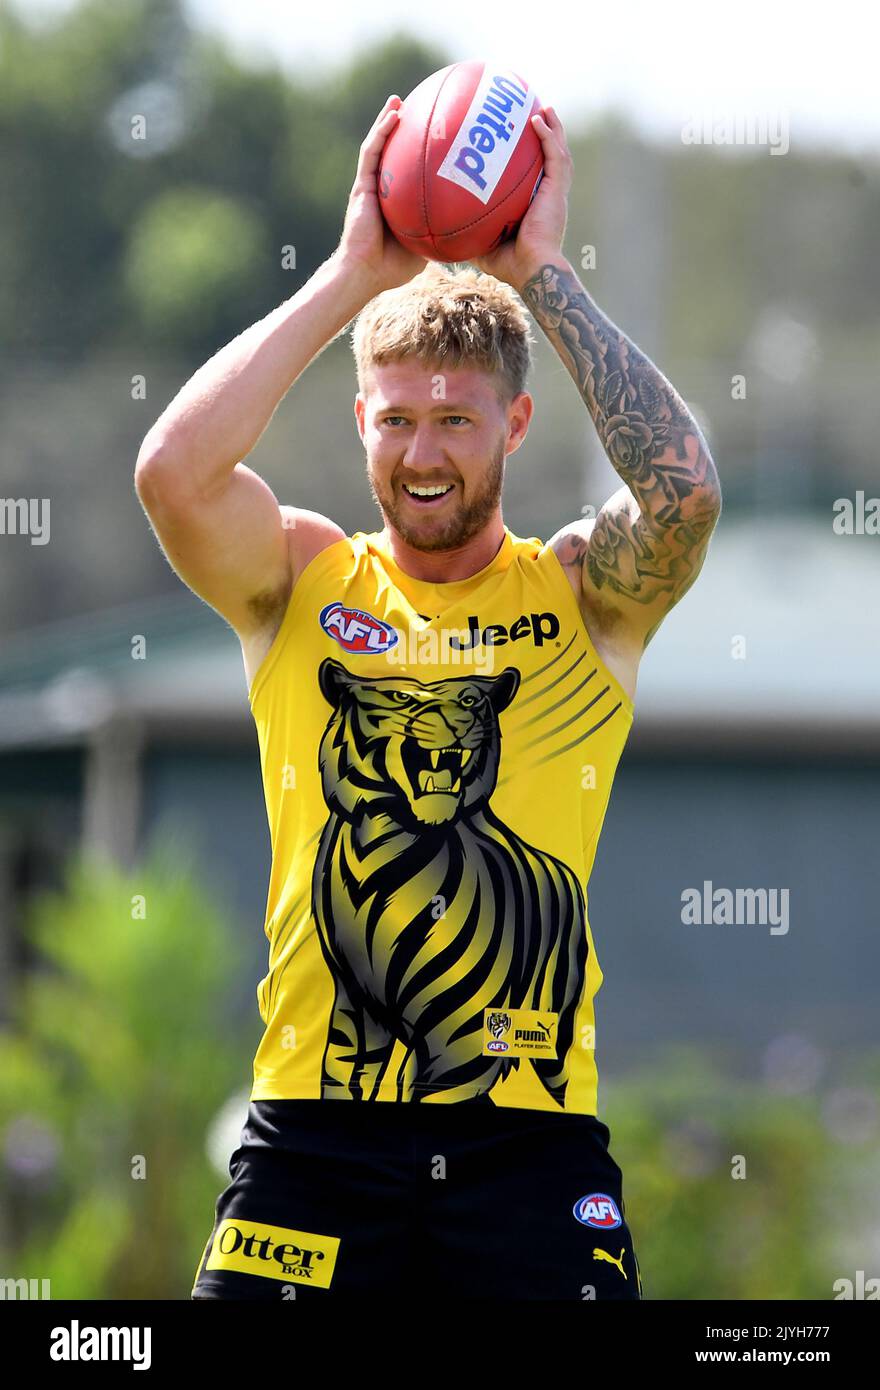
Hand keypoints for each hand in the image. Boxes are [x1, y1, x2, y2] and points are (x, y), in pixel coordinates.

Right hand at [335, 95, 428, 294]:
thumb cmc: (394, 266)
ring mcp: (370, 185)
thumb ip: (444, 232)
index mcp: (394, 199)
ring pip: (378, 144)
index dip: (415, 151)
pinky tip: (393, 115)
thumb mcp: (427, 246)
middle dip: (400, 128)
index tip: (432, 135)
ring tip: (398, 100)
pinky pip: (372, 152)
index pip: (405, 169)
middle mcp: (381, 188)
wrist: (366, 272)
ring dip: (387, 120)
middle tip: (416, 107)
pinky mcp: (362, 186)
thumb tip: (474, 227)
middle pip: (391, 152)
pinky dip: (382, 131)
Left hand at [469, 106, 572, 289]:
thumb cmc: (509, 265)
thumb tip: (440, 230)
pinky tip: (537, 119)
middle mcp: (549, 196)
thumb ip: (468, 232)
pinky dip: (548, 136)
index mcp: (536, 206)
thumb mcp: (483, 244)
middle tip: (537, 114)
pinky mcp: (557, 191)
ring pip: (558, 152)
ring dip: (553, 128)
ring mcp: (555, 193)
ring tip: (544, 108)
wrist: (532, 270)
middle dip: (548, 136)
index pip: (537, 177)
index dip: (533, 159)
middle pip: (552, 159)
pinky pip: (555, 156)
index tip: (522, 143)